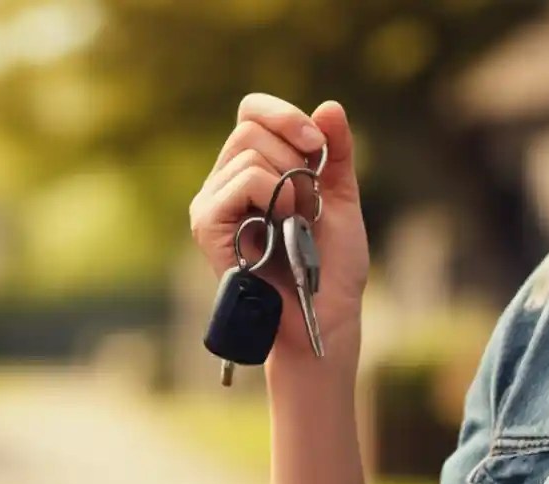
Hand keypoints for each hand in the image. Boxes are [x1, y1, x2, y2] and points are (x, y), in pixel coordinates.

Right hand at [188, 94, 368, 364]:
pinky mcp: (207, 225)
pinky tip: (280, 224)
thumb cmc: (328, 265)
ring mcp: (211, 205)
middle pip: (250, 128)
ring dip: (288, 182)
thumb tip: (328, 106)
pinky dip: (272, 194)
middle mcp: (223, 183)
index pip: (251, 113)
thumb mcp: (340, 197)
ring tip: (295, 220)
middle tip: (309, 199)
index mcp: (251, 171)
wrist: (322, 313)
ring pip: (248, 153)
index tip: (316, 143)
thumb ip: (335, 153)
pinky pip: (241, 181)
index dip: (283, 115)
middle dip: (294, 153)